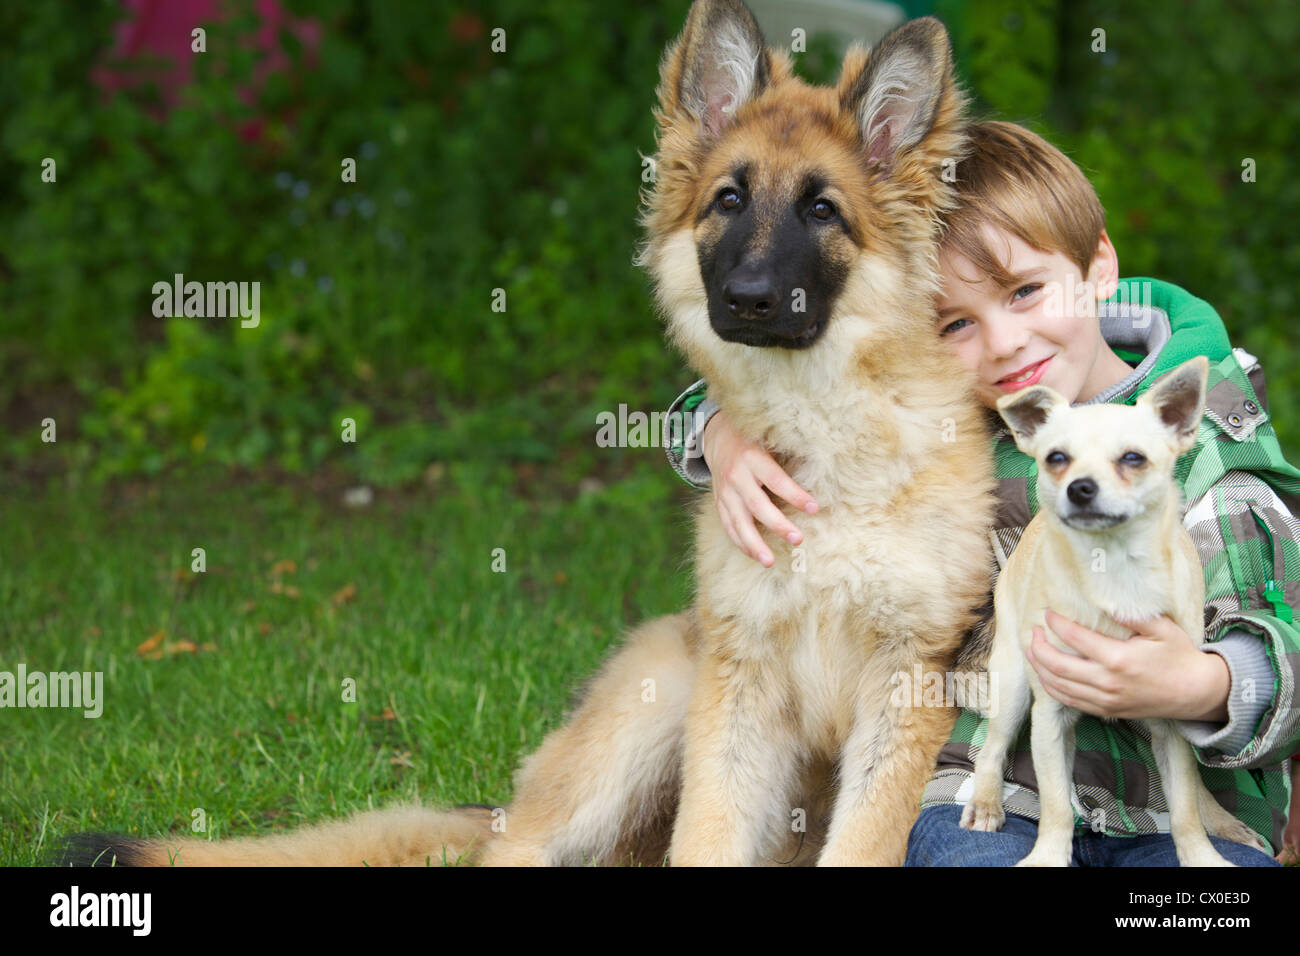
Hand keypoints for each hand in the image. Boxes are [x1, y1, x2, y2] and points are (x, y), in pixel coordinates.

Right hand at [700, 409, 817, 566]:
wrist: (717, 438)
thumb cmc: (753, 440)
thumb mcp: (769, 441)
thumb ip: (787, 458)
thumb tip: (819, 475)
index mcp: (752, 458)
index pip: (777, 481)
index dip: (795, 496)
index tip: (814, 508)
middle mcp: (736, 476)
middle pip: (758, 506)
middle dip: (778, 525)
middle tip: (798, 539)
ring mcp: (724, 492)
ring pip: (738, 522)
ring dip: (754, 544)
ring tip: (769, 561)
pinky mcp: (719, 503)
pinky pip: (729, 527)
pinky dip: (741, 543)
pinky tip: (755, 555)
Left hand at [1025, 609, 1230, 720]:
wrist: (1195, 693)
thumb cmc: (1179, 656)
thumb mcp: (1162, 629)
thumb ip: (1133, 616)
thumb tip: (1107, 603)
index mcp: (1119, 659)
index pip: (1075, 638)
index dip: (1056, 623)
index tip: (1048, 613)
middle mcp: (1107, 682)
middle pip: (1057, 665)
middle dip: (1038, 646)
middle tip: (1033, 631)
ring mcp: (1105, 700)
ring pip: (1058, 685)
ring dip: (1039, 667)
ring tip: (1032, 649)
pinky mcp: (1105, 711)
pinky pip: (1069, 701)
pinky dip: (1051, 687)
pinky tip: (1045, 674)